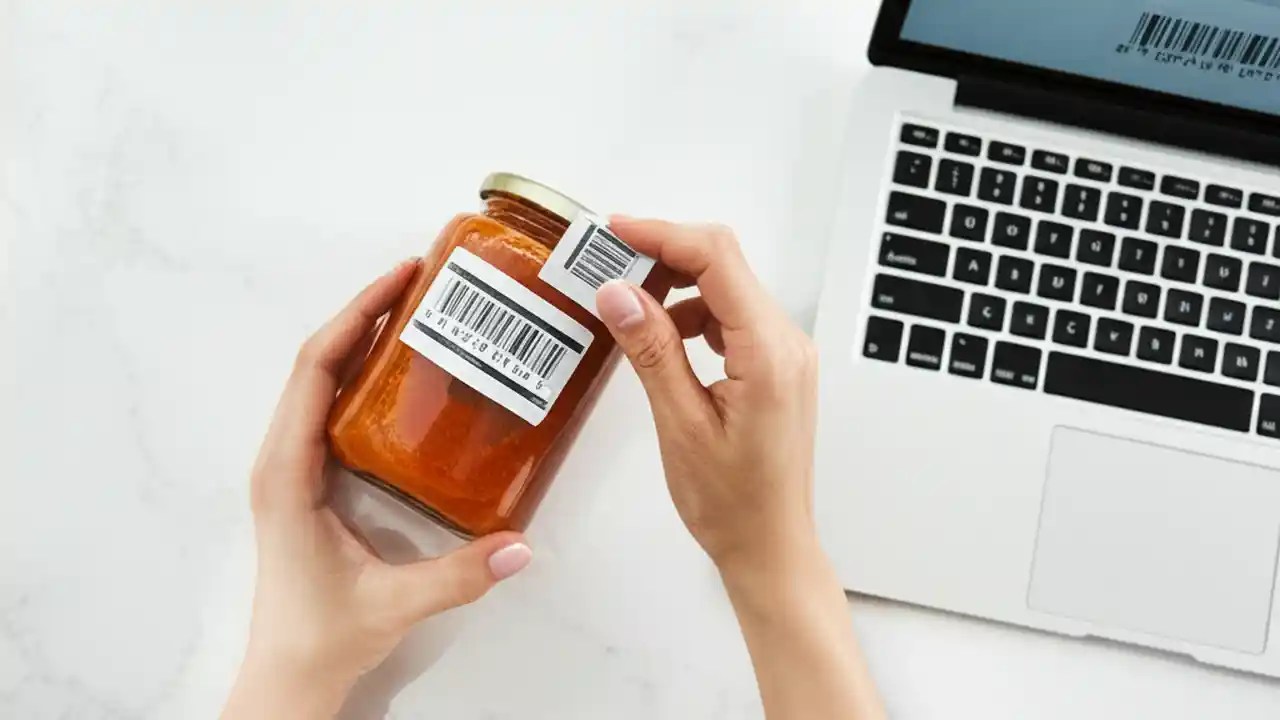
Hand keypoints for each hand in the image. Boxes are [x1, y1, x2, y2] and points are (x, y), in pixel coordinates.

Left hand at [223, 259, 532, 719]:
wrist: (290, 672)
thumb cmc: (323, 634)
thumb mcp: (394, 603)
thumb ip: (458, 575)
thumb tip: (523, 545)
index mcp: (288, 471)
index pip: (315, 369)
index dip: (356, 317)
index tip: (400, 279)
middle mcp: (283, 457)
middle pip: (318, 361)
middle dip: (366, 313)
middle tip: (423, 280)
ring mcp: (293, 465)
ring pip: (322, 381)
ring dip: (363, 338)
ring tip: (420, 309)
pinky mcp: (309, 479)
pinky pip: (332, 407)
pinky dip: (363, 374)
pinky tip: (408, 371)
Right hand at [597, 219, 885, 719]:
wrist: (770, 546)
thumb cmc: (730, 503)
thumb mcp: (680, 425)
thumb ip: (651, 351)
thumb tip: (617, 291)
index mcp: (768, 354)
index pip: (718, 260)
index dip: (663, 235)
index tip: (613, 232)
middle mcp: (787, 342)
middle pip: (725, 264)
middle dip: (665, 254)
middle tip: (607, 265)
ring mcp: (786, 352)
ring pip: (727, 288)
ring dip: (676, 286)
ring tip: (626, 307)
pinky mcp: (776, 365)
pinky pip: (733, 317)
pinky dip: (693, 313)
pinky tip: (662, 338)